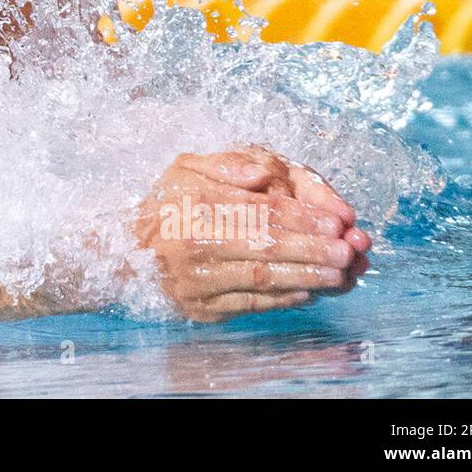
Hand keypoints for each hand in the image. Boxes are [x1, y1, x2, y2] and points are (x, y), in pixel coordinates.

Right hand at [133, 147, 370, 322]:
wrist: (124, 254)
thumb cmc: (165, 206)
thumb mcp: (184, 169)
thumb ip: (225, 163)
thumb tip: (262, 173)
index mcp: (196, 204)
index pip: (260, 211)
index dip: (303, 217)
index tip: (337, 220)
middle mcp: (196, 243)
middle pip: (266, 245)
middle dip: (313, 249)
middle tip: (348, 250)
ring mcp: (198, 280)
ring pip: (263, 278)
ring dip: (308, 277)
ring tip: (341, 275)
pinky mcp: (202, 307)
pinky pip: (250, 304)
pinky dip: (284, 299)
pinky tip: (309, 292)